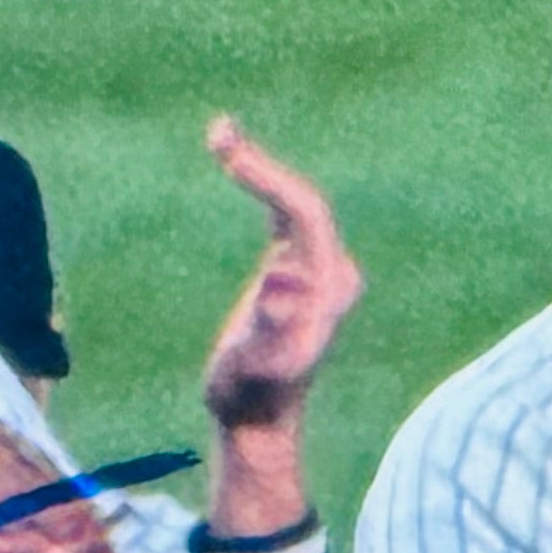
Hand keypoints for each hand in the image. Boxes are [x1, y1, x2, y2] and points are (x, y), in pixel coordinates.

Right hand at [197, 116, 361, 433]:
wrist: (256, 422)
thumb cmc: (248, 398)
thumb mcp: (254, 367)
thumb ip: (271, 326)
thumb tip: (281, 278)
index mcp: (328, 286)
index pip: (305, 213)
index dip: (269, 179)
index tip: (229, 155)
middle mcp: (333, 272)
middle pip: (301, 199)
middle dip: (259, 164)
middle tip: (217, 130)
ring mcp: (319, 271)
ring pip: (294, 204)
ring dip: (258, 168)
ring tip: (220, 134)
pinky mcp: (299, 272)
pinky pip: (286, 216)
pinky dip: (260, 187)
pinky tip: (237, 164)